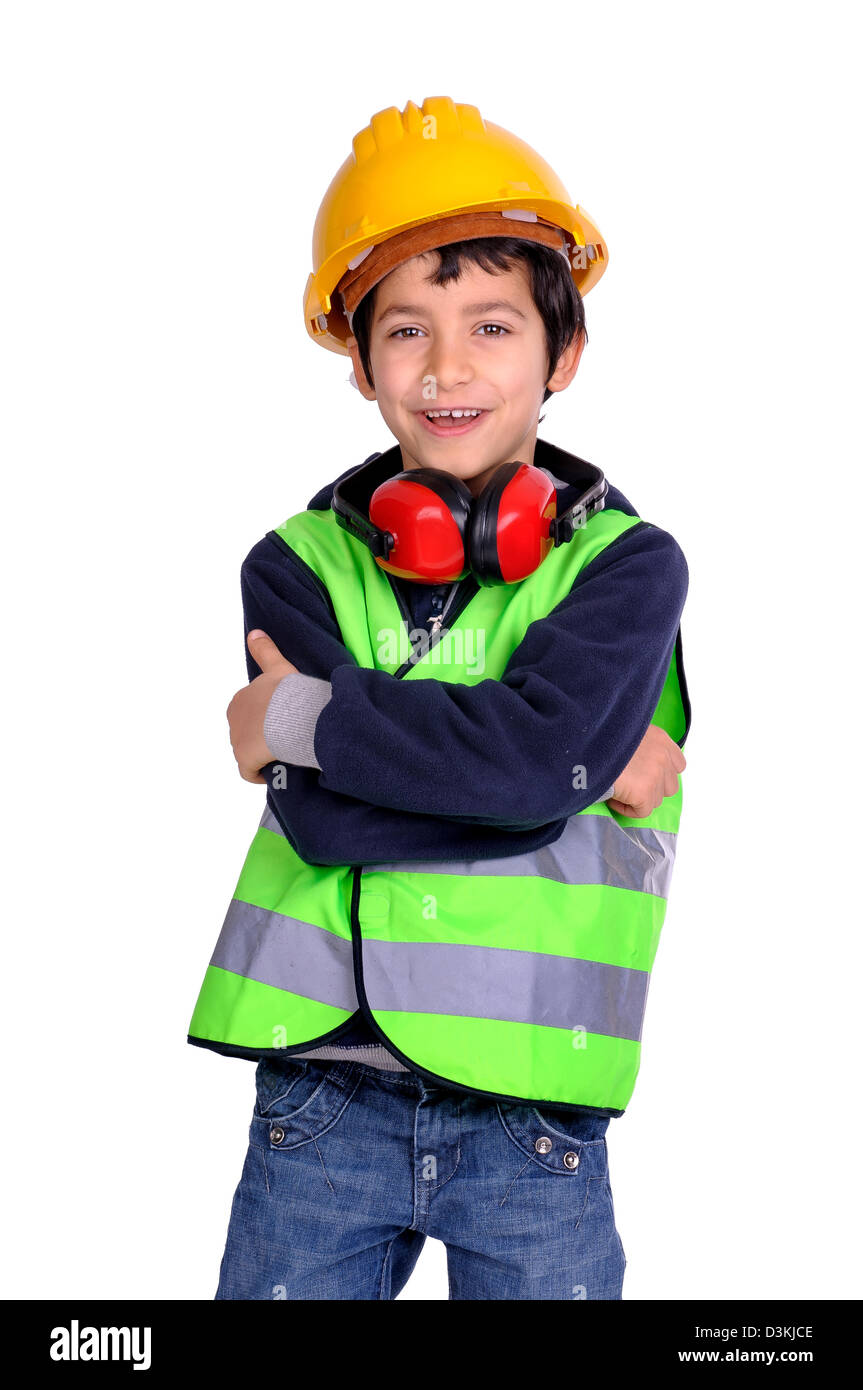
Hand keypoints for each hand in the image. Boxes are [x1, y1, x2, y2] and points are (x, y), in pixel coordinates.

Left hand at [226, 630, 298, 783]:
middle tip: (287, 738)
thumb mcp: (279, 667)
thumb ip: (265, 650)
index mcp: (240, 699)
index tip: (285, 722)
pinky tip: (274, 771)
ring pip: (249, 752)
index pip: (251, 714)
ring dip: (263, 754)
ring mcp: (237, 740)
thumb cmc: (290, 692)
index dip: (267, 720)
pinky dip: (258, 773)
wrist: (293, 714)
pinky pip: (249, 772)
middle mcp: (234, 719)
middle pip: (248, 733)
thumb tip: (254, 632)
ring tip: (284, 753)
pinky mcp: (244, 759)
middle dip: (262, 738)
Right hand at [606, 724, 685, 818]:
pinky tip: (613, 799)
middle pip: (670, 786)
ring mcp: (656, 775)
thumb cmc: (600, 738)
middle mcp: (663, 756)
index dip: (662, 773)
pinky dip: (627, 809)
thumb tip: (638, 764)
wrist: (587, 747)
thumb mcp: (626, 731)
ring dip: (639, 799)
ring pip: (656, 800)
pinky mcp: (644, 792)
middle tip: (631, 784)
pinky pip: (642, 812)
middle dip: (652, 788)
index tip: (644, 774)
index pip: (678, 764)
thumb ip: (641, 745)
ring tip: (619, 791)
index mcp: (660, 739)